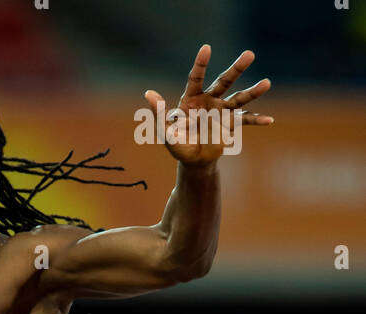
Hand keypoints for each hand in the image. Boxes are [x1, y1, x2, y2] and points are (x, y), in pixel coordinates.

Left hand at [144, 44, 273, 165]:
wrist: (193, 161)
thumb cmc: (178, 144)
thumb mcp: (165, 132)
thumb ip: (158, 113)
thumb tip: (148, 94)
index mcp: (192, 99)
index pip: (196, 78)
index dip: (201, 64)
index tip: (206, 48)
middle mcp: (210, 100)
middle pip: (224, 81)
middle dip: (237, 69)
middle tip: (250, 54)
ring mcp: (222, 111)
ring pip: (239, 98)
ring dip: (253, 92)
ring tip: (267, 83)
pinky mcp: (230, 125)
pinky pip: (245, 121)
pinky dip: (256, 121)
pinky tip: (269, 120)